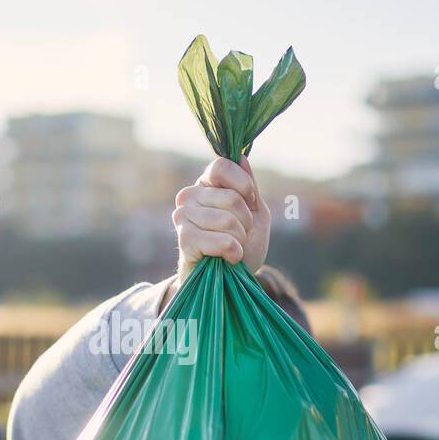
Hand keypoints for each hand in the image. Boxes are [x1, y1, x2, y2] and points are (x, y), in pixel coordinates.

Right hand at [173, 157, 270, 280]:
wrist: (229, 282)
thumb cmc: (242, 245)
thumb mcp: (255, 213)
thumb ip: (249, 188)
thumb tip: (242, 158)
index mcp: (206, 184)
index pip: (222, 166)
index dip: (244, 186)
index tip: (249, 203)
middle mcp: (189, 196)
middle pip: (232, 198)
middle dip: (246, 221)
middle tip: (239, 234)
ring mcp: (183, 217)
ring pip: (228, 221)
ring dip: (240, 239)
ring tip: (232, 247)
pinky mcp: (184, 240)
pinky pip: (222, 242)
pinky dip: (233, 253)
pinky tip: (227, 258)